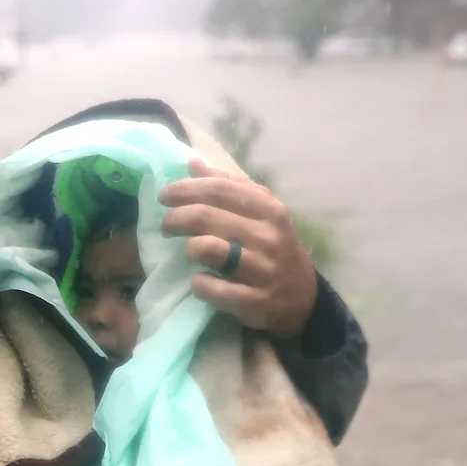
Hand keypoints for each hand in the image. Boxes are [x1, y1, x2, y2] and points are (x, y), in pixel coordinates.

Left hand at [160, 158, 318, 337]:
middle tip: (166, 226)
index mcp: (269, 209)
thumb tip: (193, 164)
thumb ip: (229, 188)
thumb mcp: (262, 214)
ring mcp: (263, 269)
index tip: (164, 196)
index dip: (185, 189)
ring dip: (189, 249)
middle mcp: (268, 236)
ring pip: (207, 249)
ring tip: (189, 253)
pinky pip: (213, 288)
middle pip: (206, 217)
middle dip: (176, 219)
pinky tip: (200, 281)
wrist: (302, 299)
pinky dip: (199, 284)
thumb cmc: (274, 249)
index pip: (219, 189)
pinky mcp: (254, 301)